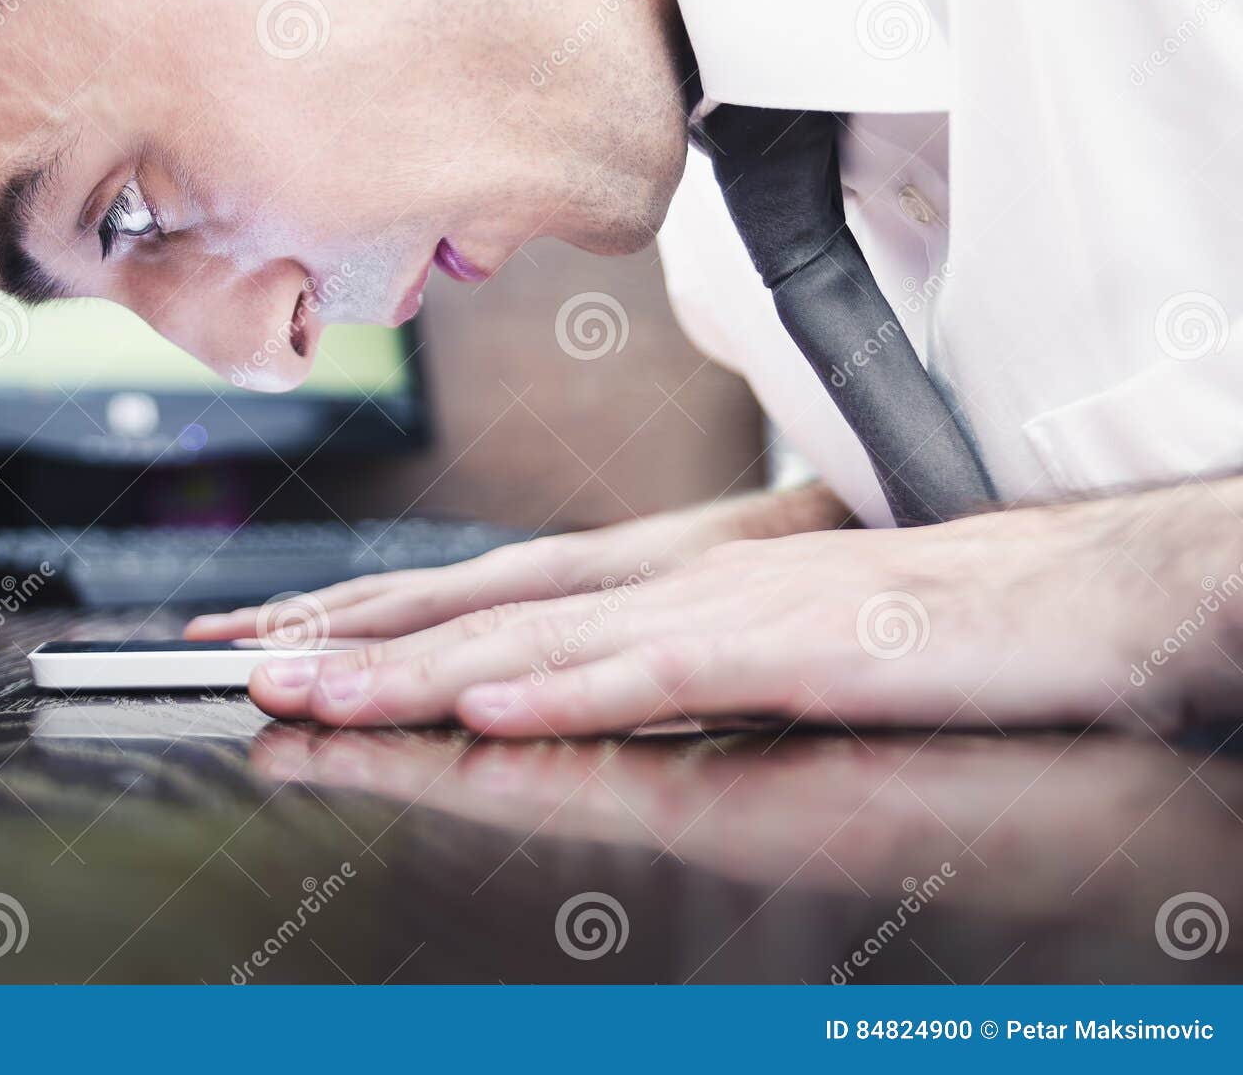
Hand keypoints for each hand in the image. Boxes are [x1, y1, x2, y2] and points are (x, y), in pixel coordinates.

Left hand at [242, 483, 1239, 735]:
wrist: (1047, 593)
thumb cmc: (899, 617)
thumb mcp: (745, 636)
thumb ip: (649, 659)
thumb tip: (547, 687)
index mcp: (651, 580)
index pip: (481, 595)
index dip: (370, 614)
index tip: (272, 634)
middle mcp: (665, 581)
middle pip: (482, 608)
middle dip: (353, 636)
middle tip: (240, 659)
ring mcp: (720, 612)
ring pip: (545, 639)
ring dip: (423, 665)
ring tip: (318, 687)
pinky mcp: (792, 649)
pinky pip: (663, 674)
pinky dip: (574, 687)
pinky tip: (496, 706)